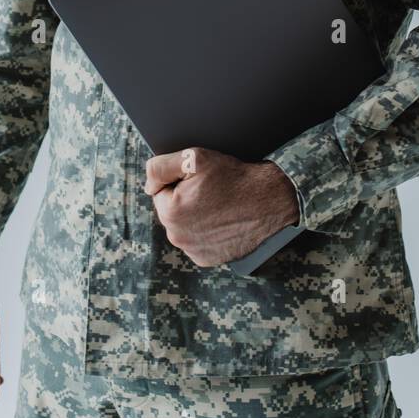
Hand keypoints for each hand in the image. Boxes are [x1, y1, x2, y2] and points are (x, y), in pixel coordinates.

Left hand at [144, 146, 299, 267]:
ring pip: (184, 226)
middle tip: (210, 191)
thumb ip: (159, 167)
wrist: (270, 200)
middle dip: (185, 199)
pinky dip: (207, 231)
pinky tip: (222, 220)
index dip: (178, 181)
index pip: (160, 191)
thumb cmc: (233, 177)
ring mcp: (194, 251)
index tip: (199, 180)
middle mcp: (178, 237)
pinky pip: (198, 241)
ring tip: (219, 205)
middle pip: (172, 210)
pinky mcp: (208, 259)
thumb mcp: (194, 158)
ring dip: (195, 216)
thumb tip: (148, 185)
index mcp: (170, 212)